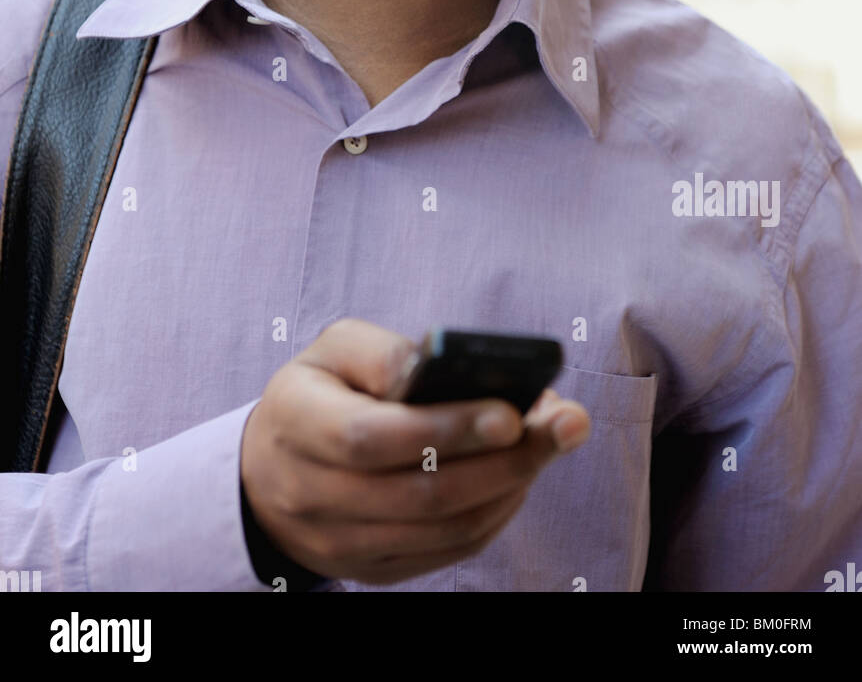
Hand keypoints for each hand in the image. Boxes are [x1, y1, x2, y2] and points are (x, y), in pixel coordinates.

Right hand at [240, 318, 589, 585]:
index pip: (374, 437)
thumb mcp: (333, 351)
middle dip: (506, 459)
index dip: (446, 429)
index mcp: (299, 423)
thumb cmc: (318, 393)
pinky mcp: (371, 569)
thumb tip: (447, 366)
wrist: (268, 473)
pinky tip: (519, 476)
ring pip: (443, 528)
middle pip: (422, 492)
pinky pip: (446, 551)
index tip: (511, 412)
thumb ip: (384, 352)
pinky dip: (494, 514)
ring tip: (551, 443)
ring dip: (511, 486)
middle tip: (567, 424)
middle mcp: (313, 492)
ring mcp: (341, 542)